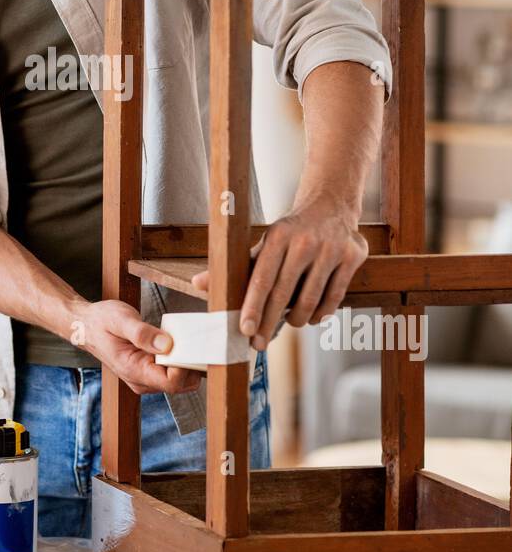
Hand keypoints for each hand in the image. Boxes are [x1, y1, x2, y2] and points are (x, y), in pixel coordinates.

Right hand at [66, 298, 201, 395]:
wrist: (86, 326)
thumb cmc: (101, 321)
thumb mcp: (120, 319)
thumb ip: (142, 333)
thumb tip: (168, 344)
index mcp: (134, 370)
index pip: (171, 382)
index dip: (185, 367)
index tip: (189, 345)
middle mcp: (142, 381)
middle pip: (181, 384)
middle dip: (191, 364)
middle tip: (194, 339)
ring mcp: (146, 378)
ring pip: (181, 380)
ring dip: (188, 362)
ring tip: (185, 339)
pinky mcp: (150, 371)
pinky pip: (174, 372)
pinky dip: (181, 359)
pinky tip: (178, 342)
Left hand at [190, 198, 368, 349]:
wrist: (331, 207)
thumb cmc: (291, 233)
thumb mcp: (265, 244)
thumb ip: (236, 267)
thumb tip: (198, 284)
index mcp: (279, 235)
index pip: (262, 277)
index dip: (253, 306)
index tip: (245, 330)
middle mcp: (305, 240)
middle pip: (284, 293)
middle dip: (269, 323)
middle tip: (259, 344)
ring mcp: (332, 248)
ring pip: (310, 300)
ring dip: (296, 319)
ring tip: (290, 322)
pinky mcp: (353, 256)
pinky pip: (334, 298)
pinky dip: (320, 314)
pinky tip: (312, 316)